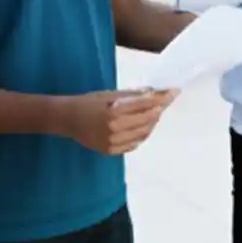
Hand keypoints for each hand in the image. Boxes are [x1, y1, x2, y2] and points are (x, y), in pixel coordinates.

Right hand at [57, 88, 177, 154]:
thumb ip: (131, 95)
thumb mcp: (109, 94)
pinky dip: (143, 134)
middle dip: (159, 109)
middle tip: (167, 101)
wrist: (68, 120)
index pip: (145, 105)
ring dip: (153, 122)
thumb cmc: (89, 103)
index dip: (161, 98)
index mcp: (114, 112)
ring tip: (156, 112)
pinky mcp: (111, 151)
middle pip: (147, 120)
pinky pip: (134, 143)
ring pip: (144, 133)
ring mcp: (113, 143)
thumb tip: (153, 92)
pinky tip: (145, 125)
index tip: (173, 92)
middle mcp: (115, 130)